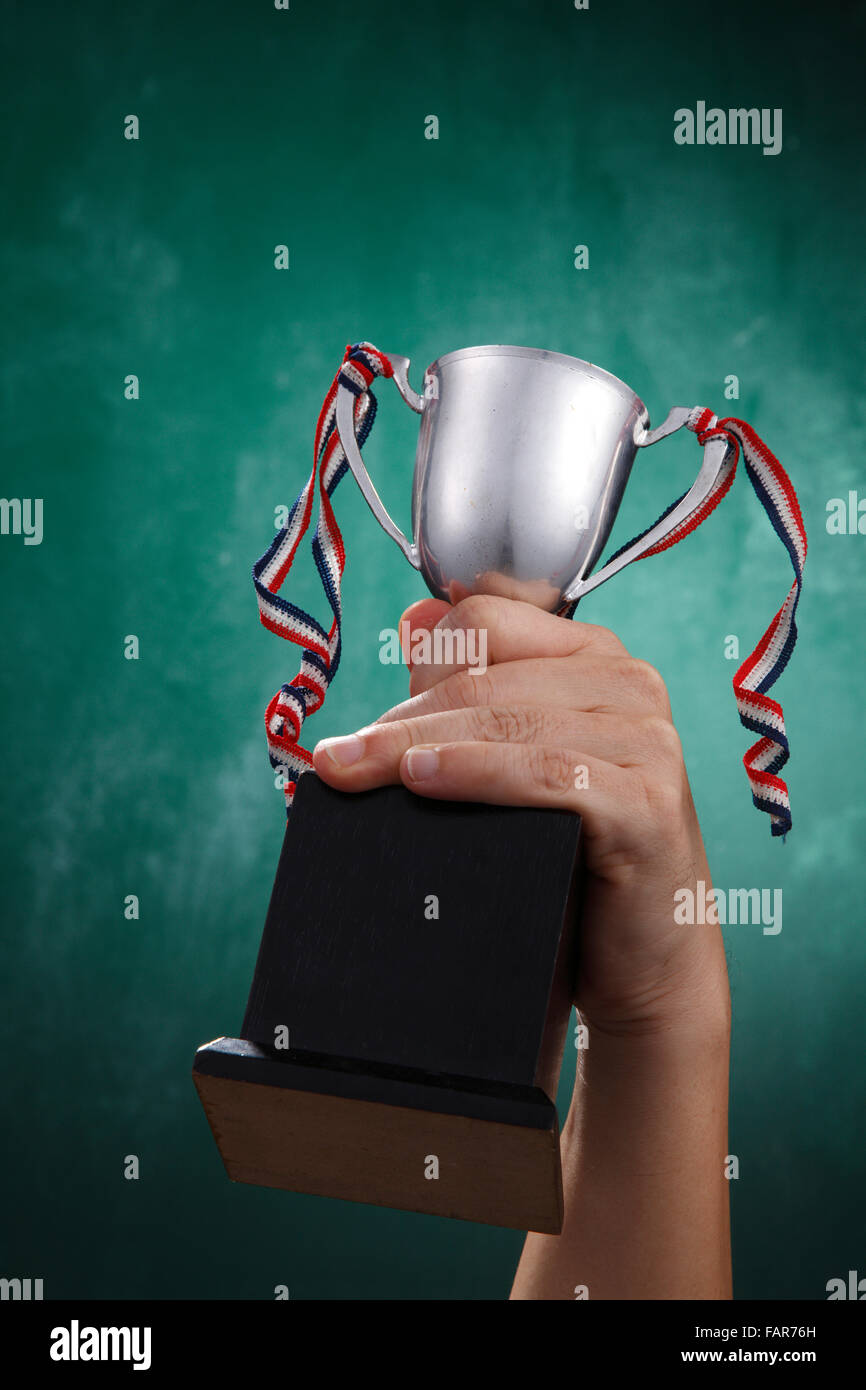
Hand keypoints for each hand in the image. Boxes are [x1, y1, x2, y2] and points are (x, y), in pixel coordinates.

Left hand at [313, 595, 729, 1040]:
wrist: (640, 963)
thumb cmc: (573, 859)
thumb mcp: (515, 764)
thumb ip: (474, 689)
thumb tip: (415, 619)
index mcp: (596, 659)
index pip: (487, 622)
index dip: (418, 663)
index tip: (364, 716)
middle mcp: (630, 686)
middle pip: (487, 678)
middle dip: (400, 719)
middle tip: (335, 761)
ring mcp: (648, 742)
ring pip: (508, 722)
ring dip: (417, 747)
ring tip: (355, 775)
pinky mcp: (647, 803)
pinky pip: (543, 772)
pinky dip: (475, 772)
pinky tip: (422, 782)